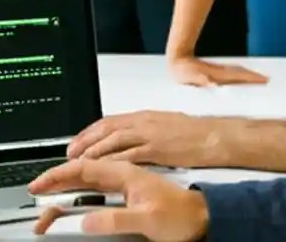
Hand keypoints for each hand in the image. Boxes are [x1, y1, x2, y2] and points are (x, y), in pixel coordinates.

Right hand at [28, 159, 208, 240]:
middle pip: (80, 174)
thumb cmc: (180, 215)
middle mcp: (121, 174)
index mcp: (125, 173)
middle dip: (55, 185)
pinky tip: (71, 202)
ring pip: (86, 183)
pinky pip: (95, 191)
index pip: (83, 169)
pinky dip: (78, 196)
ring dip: (64, 191)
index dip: (57, 176)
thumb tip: (86, 220)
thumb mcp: (148, 220)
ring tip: (48, 205)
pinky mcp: (125, 194)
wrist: (201, 218)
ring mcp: (123, 184)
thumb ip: (116, 218)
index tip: (39, 186)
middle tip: (37, 200)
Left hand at [68, 111, 222, 167]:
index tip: (77, 140)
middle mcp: (144, 122)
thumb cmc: (196, 133)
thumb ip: (147, 130)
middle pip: (106, 129)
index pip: (110, 121)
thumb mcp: (166, 125)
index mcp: (145, 116)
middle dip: (86, 141)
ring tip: (80, 161)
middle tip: (70, 152)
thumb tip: (132, 137)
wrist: (215, 136)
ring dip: (94, 151)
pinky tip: (102, 168)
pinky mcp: (157, 149)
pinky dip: (113, 161)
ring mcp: (149, 135)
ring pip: (114, 141)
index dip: (90, 131)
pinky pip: (129, 155)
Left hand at [168, 55, 267, 86]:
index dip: (250, 78)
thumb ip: (199, 78)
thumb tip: (210, 82)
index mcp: (217, 75)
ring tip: (261, 79)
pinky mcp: (215, 73)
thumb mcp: (189, 76)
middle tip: (268, 80)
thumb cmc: (182, 71)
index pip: (237, 76)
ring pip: (237, 73)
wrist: (177, 58)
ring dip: (249, 76)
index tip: (263, 80)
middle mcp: (220, 73)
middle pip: (240, 73)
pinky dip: (241, 76)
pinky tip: (244, 78)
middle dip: (254, 77)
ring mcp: (218, 72)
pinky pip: (232, 74)